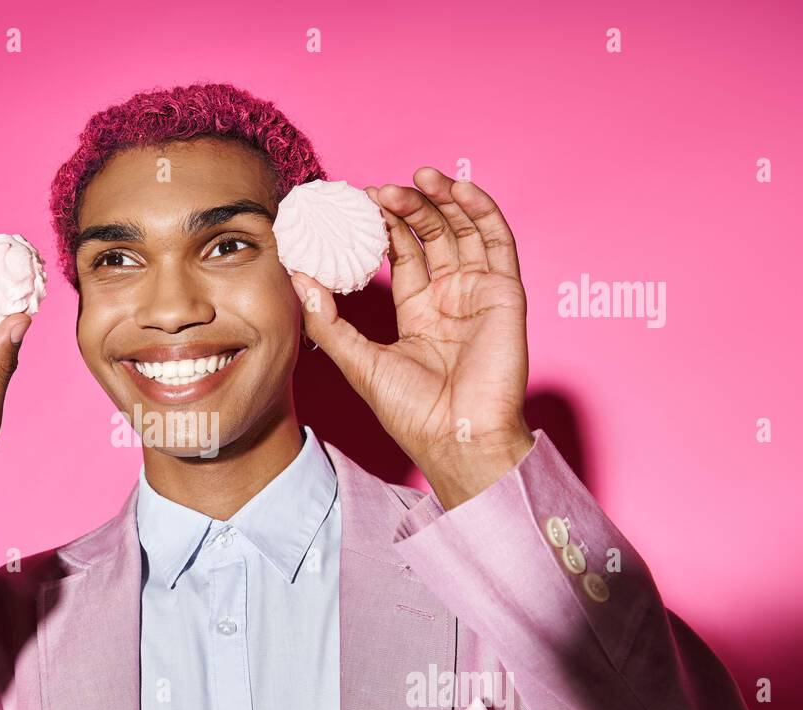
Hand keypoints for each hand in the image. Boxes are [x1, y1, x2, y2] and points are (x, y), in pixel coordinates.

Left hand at [293, 167, 532, 507]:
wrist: (456, 439)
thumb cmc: (411, 413)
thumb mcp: (357, 361)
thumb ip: (327, 320)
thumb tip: (297, 277)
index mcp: (419, 313)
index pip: (402, 254)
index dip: (383, 227)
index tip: (355, 204)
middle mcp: (451, 298)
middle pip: (431, 235)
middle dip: (407, 208)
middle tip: (379, 191)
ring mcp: (479, 293)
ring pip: (463, 230)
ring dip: (442, 199)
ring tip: (415, 178)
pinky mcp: (505, 293)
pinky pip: (497, 241)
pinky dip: (481, 210)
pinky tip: (457, 189)